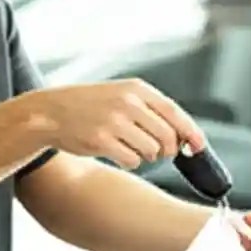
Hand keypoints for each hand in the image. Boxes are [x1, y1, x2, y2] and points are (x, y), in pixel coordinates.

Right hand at [35, 79, 205, 169]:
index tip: (199, 146)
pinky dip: (130, 161)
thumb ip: (151, 111)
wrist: (51, 112)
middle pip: (167, 136)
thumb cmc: (91, 106)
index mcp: (136, 89)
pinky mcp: (102, 140)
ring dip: (147, 156)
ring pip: (152, 151)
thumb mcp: (122, 95)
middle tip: (159, 152)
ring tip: (131, 147)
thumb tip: (184, 137)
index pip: (174, 112)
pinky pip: (133, 161)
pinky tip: (117, 153)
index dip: (190, 131)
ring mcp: (114, 121)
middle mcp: (128, 103)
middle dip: (168, 149)